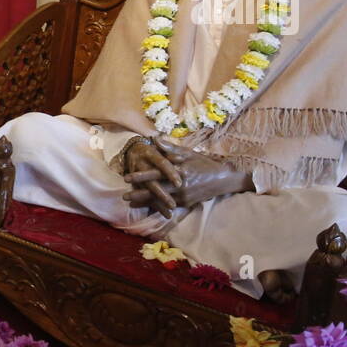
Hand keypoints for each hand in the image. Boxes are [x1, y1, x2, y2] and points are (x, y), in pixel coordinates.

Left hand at [124, 141, 252, 210]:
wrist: (223, 180)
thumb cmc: (204, 164)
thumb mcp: (188, 153)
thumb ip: (170, 148)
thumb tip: (155, 138)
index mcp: (179, 170)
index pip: (156, 173)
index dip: (141, 176)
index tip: (127, 177)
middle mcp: (180, 185)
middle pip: (156, 190)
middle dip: (139, 194)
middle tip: (124, 196)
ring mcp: (183, 196)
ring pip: (160, 201)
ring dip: (145, 203)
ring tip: (131, 204)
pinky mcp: (186, 203)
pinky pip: (169, 206)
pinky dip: (157, 207)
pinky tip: (147, 208)